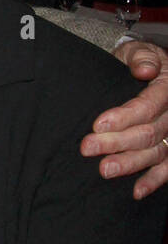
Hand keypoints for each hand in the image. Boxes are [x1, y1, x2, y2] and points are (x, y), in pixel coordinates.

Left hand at [80, 43, 167, 196]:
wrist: (149, 69)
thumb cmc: (139, 61)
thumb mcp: (139, 51)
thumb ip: (141, 58)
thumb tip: (145, 69)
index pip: (148, 105)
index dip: (124, 117)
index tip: (98, 125)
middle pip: (149, 132)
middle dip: (117, 142)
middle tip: (88, 148)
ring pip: (156, 152)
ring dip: (130, 164)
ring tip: (105, 170)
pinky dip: (154, 181)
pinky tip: (136, 192)